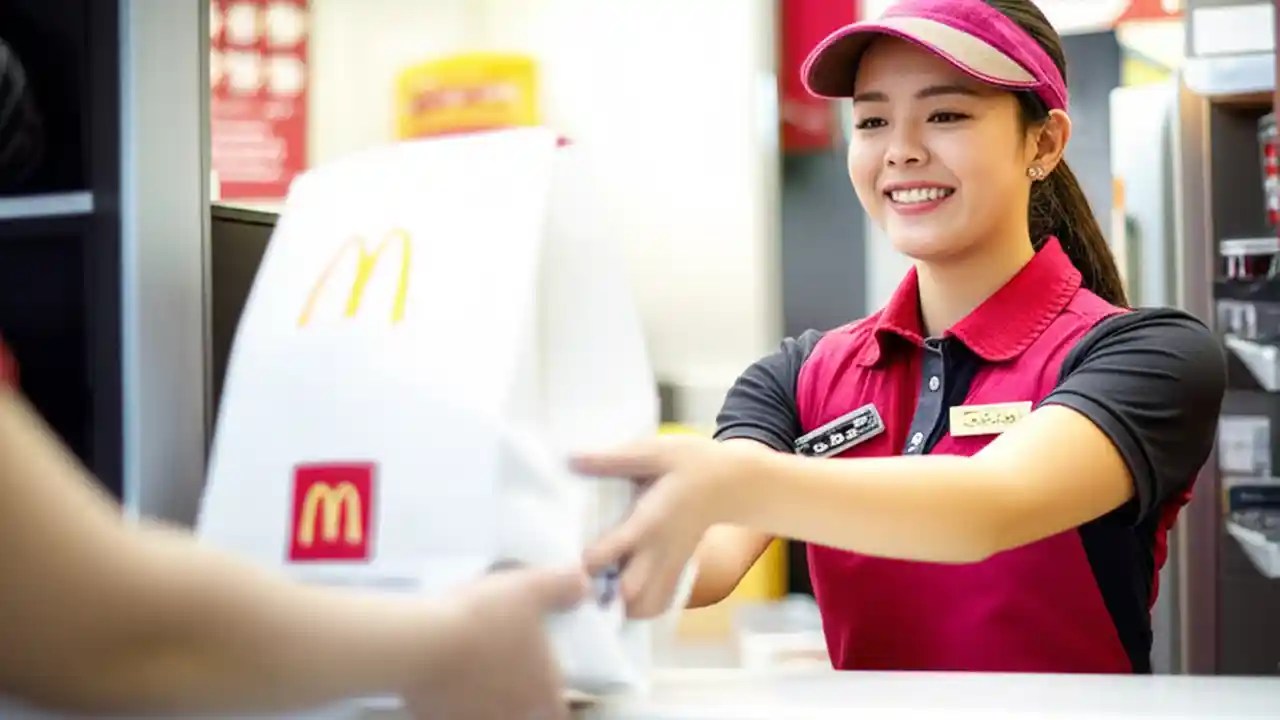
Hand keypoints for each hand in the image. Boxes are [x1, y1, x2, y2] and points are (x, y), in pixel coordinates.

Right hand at [403, 566, 587, 719]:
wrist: (420, 641)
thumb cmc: (483, 618)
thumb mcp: (531, 587)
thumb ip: (562, 585)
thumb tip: (582, 584)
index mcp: (541, 691)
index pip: (559, 710)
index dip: (556, 697)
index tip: (547, 679)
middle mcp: (511, 714)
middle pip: (522, 712)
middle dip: (516, 692)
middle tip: (504, 664)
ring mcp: (472, 719)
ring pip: (484, 711)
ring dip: (481, 693)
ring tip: (470, 663)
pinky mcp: (435, 717)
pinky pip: (448, 707)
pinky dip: (447, 693)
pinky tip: (439, 669)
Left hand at [571, 435, 758, 618]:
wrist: (734, 483)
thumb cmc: (692, 463)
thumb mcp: (654, 452)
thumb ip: (613, 460)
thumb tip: (571, 459)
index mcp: (649, 521)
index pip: (612, 552)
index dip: (584, 560)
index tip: (562, 554)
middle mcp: (660, 551)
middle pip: (629, 594)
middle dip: (600, 594)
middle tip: (576, 582)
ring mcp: (671, 565)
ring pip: (644, 607)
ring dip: (618, 607)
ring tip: (597, 591)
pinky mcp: (678, 571)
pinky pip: (658, 604)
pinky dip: (637, 608)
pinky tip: (619, 593)